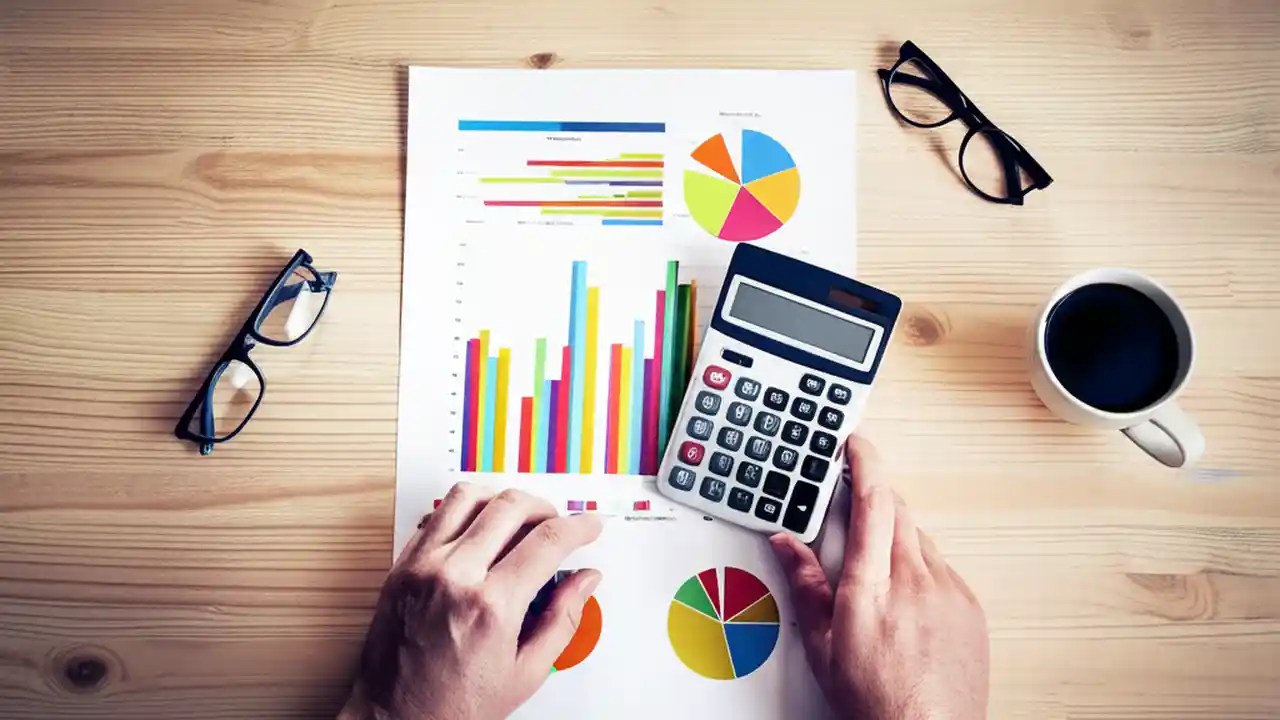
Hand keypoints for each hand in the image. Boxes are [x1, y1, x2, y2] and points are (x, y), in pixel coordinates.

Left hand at [340, 484, 602, 719]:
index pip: (548, 540)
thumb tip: (586, 581)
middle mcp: (454, 576)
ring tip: (518, 520)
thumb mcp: (524, 673)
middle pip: (511, 506)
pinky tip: (478, 531)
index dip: (579, 527)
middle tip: (557, 525)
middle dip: (546, 508)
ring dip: (502, 500)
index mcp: (491, 606)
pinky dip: (464, 512)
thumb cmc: (453, 706)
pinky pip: (434, 516)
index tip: (589, 527)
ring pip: (468, 496)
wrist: (391, 718)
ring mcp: (422, 566)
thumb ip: (562, 619)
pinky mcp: (401, 566)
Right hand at [770, 436, 988, 719]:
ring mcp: (950, 592)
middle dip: (875, 499)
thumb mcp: (823, 646)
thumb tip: (786, 546)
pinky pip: (943, 568)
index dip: (865, 462)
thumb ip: (805, 586)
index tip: (856, 443)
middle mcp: (916, 580)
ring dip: (897, 538)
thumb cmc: (876, 701)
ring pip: (921, 540)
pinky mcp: (970, 608)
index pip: (872, 501)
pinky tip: (906, 602)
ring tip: (876, 577)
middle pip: (898, 511)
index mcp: (872, 585)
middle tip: (851, 509)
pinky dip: (921, 569)